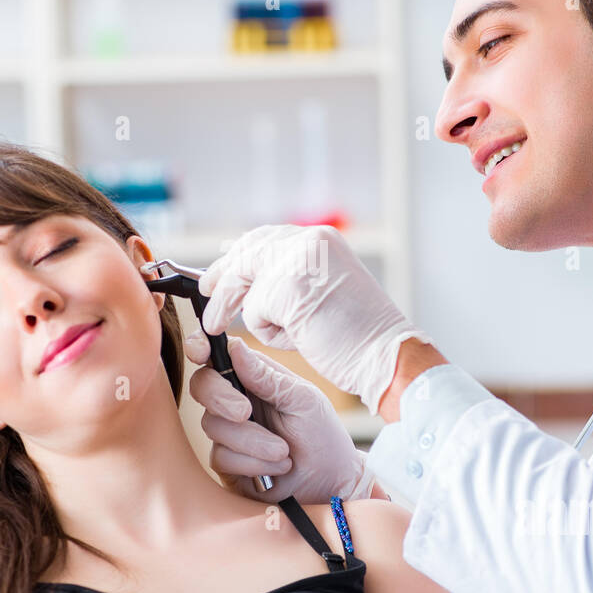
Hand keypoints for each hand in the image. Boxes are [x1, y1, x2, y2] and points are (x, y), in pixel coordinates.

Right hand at [184, 329, 375, 504]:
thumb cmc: (320, 433)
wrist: (330, 480)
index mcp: (252, 377)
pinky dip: (254, 462)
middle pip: (202, 386)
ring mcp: (228, 432)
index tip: (200, 352)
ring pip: (214, 426)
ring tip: (284, 451)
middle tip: (246, 412)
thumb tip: (236, 347)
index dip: (200, 347)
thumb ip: (267, 377)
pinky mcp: (227, 463)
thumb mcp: (302, 399)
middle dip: (221, 398)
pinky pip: (222, 457)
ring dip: (252, 441)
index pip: (217, 355)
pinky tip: (278, 467)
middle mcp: (234, 400)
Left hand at [198, 224, 433, 415]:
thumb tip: (249, 277)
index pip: (265, 237)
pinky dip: (269, 332)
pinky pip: (254, 312)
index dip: (239, 254)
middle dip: (222, 277)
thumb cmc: (360, 334)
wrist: (386, 356)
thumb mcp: (326, 289)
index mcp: (322, 238)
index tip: (222, 268)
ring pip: (245, 283)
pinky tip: (297, 339)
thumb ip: (293, 275)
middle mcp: (310, 241)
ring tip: (231, 327)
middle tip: (206, 296)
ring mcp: (298, 262)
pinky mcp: (286, 290)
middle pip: (246, 253)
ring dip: (241, 310)